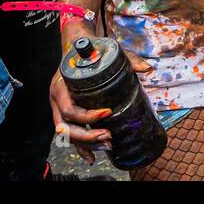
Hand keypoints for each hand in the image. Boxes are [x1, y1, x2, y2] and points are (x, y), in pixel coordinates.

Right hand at [51, 22, 151, 163]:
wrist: (78, 46)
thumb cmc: (93, 49)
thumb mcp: (111, 51)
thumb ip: (129, 59)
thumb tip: (148, 69)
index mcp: (61, 85)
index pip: (68, 108)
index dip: (87, 115)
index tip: (107, 113)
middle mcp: (56, 99)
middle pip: (65, 127)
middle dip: (86, 135)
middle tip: (108, 136)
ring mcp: (58, 108)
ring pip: (67, 134)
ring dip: (86, 143)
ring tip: (108, 145)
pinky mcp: (65, 114)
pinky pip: (69, 134)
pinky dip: (80, 147)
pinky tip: (92, 158)